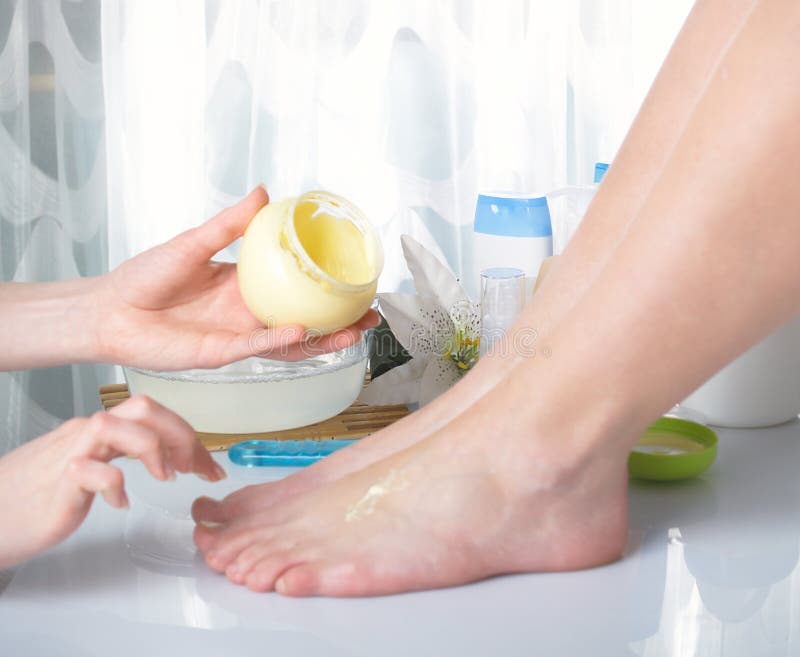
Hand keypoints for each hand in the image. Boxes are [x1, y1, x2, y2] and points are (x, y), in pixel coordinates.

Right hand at [0, 395, 225, 569]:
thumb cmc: (35, 497)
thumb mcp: (89, 467)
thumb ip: (120, 453)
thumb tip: (165, 455)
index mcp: (98, 429)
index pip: (151, 413)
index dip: (186, 433)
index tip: (206, 464)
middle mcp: (85, 434)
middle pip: (142, 408)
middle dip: (181, 433)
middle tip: (196, 466)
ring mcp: (70, 455)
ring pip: (115, 426)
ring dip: (152, 449)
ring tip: (166, 477)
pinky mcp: (57, 483)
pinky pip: (90, 472)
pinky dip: (115, 486)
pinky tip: (121, 503)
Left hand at [96, 187, 377, 369]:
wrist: (110, 309)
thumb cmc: (146, 276)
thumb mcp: (194, 242)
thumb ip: (230, 224)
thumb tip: (264, 192)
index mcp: (246, 286)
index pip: (296, 288)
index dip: (327, 287)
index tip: (357, 278)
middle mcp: (249, 313)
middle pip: (305, 321)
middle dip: (340, 321)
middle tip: (370, 313)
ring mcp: (238, 336)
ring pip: (290, 343)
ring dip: (322, 339)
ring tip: (353, 331)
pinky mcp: (221, 354)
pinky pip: (257, 347)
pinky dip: (280, 340)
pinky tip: (302, 331)